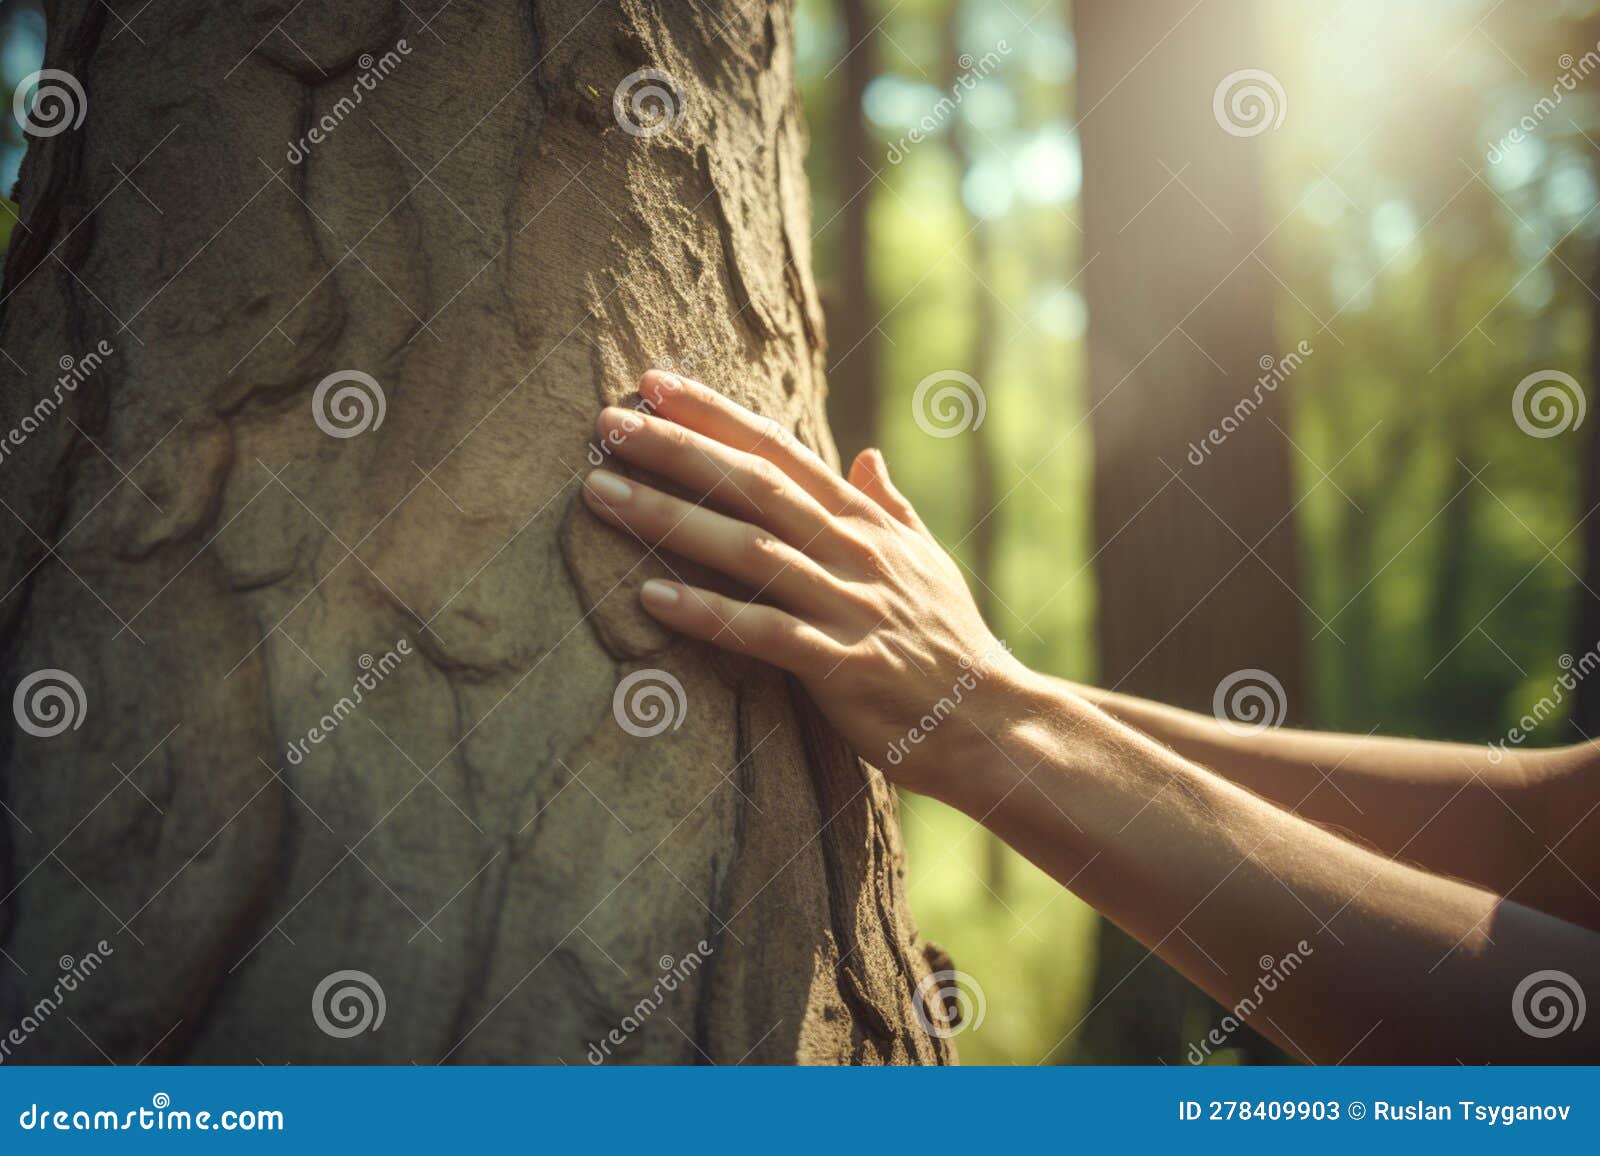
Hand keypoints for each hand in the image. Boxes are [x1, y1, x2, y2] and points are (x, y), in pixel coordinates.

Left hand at [581, 370, 1036, 801]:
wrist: (994, 721)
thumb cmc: (950, 642)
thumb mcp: (925, 561)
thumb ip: (888, 507)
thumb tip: (866, 457)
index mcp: (865, 521)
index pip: (780, 450)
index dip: (716, 413)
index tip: (654, 383)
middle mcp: (854, 551)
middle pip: (753, 485)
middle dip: (677, 449)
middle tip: (606, 425)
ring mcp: (849, 607)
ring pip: (750, 550)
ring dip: (672, 519)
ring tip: (602, 494)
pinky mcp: (843, 667)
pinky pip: (765, 634)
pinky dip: (707, 614)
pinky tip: (649, 599)